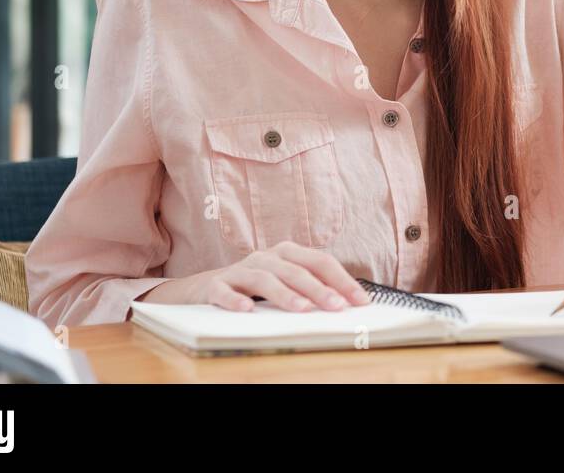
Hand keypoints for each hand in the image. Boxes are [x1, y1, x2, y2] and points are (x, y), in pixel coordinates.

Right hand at [145, 242, 371, 312]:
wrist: (203, 286)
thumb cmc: (254, 286)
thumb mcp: (285, 282)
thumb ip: (311, 288)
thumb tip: (347, 305)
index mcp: (287, 253)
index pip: (320, 262)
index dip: (342, 280)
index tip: (361, 301)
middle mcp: (265, 257)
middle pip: (296, 270)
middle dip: (319, 289)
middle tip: (337, 307)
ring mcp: (239, 269)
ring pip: (264, 279)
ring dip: (285, 294)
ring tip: (303, 310)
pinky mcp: (214, 285)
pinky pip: (224, 290)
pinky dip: (235, 300)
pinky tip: (247, 310)